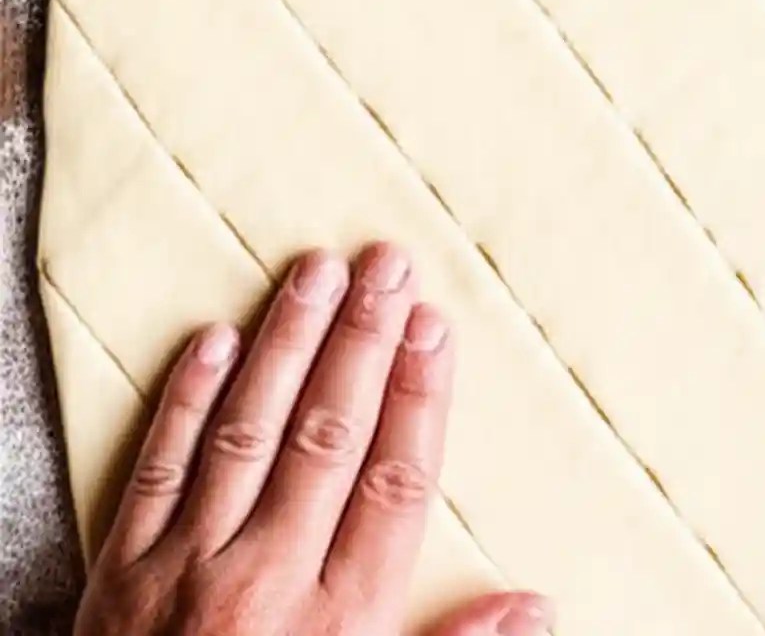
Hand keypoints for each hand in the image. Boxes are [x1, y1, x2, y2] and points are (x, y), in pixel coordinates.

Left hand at [74, 244, 551, 635]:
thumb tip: (538, 605)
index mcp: (343, 618)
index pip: (396, 483)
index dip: (419, 398)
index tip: (434, 328)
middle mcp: (270, 579)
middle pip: (328, 438)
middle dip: (362, 344)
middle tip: (386, 266)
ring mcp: (190, 566)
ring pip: (249, 433)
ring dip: (287, 345)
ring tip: (318, 273)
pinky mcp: (124, 567)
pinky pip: (159, 468)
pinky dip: (186, 400)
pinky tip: (216, 339)